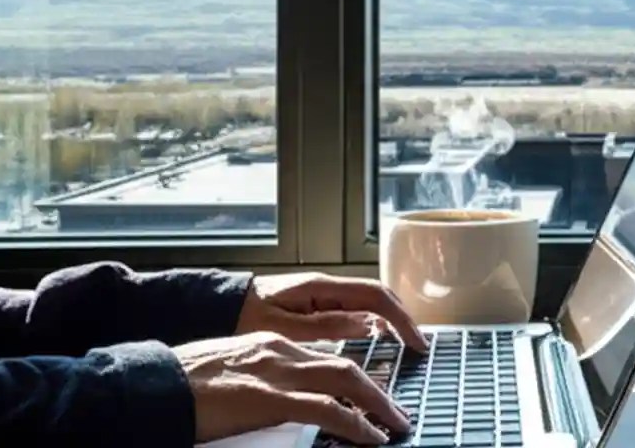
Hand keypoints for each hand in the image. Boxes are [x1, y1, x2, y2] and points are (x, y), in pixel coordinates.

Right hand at [176, 331, 407, 443]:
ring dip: (377, 406)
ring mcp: (277, 373)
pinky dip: (357, 424)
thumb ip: (259, 377)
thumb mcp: (229, 370)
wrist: (152, 385)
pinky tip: (371, 438)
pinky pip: (327, 411)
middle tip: (396, 412)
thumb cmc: (181, 384)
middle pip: (344, 367)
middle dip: (376, 390)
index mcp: (270, 343)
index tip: (370, 393)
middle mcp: (280, 351)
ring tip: (395, 426)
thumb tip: (274, 398)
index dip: (352, 376)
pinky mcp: (270, 399)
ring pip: (346, 382)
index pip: (324, 358)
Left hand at [236, 272, 427, 351]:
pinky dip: (371, 323)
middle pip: (377, 297)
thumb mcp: (282, 327)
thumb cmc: (242, 317)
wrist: (217, 307)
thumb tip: (368, 325)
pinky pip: (352, 310)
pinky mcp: (315, 305)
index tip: (416, 343)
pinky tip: (376, 339)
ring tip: (404, 346)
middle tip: (418, 347)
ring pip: (367, 303)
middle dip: (402, 319)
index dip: (401, 318)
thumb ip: (325, 326)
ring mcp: (322, 294)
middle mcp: (326, 287)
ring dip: (390, 321)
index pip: (375, 296)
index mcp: (321, 287)